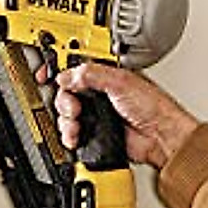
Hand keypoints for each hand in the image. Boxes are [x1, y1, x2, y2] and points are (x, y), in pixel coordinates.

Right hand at [53, 62, 198, 170]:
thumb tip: (67, 75)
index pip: (75, 69)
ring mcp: (97, 115)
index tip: (45, 73)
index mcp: (105, 76)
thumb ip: (91, 74)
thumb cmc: (153, 107)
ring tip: (77, 126)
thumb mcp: (120, 82)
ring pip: (67, 115)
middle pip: (65, 93)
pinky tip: (77, 137)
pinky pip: (74, 133)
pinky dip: (71, 136)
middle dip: (64, 102)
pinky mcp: (96, 133)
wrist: (161, 138)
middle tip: (75, 108)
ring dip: (67, 121)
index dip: (59, 69)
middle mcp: (99, 94)